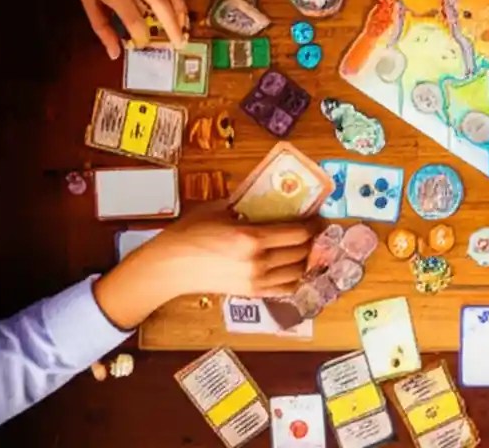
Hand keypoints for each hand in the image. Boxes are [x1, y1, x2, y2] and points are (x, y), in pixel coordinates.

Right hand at [94, 202, 318, 328]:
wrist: (169, 267)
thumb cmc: (189, 235)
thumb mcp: (219, 209)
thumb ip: (246, 204)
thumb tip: (267, 196)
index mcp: (251, 238)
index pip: (298, 232)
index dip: (314, 224)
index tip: (319, 218)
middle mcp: (258, 262)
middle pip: (302, 251)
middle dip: (312, 239)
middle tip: (314, 230)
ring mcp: (255, 280)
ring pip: (298, 271)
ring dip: (305, 258)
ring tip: (304, 247)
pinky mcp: (250, 292)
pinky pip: (286, 288)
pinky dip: (295, 277)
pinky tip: (293, 266)